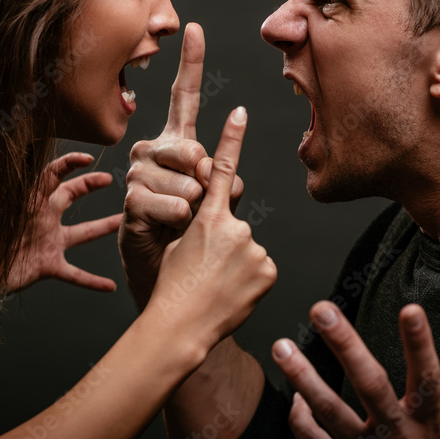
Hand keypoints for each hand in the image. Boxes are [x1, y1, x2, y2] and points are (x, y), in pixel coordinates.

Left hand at [7, 152, 122, 293]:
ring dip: (105, 228)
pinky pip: (75, 274)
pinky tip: (109, 286)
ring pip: (83, 233)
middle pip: (70, 195)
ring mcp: (48, 242)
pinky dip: (92, 281)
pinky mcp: (47, 266)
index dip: (68, 163)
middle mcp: (43, 219)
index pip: (51, 175)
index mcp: (30, 202)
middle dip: (89, 184)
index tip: (88, 159)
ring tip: (124, 223)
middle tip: (108, 179)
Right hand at [119, 22, 242, 307]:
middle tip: (201, 202)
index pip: (182, 97)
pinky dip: (176, 218)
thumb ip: (225, 178)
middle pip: (190, 147)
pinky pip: (164, 201)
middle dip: (205, 178)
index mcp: (177, 144)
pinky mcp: (129, 201)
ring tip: (185, 221)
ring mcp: (137, 175)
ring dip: (194, 206)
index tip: (195, 29)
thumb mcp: (219, 202)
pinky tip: (172, 228)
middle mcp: (152, 151)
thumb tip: (217, 167)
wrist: (167, 277)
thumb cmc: (195, 236)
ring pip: (182, 179)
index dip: (190, 64)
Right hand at [147, 106, 276, 349]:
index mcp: (206, 216)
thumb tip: (217, 217)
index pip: (222, 169)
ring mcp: (253, 248)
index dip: (231, 138)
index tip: (241, 111)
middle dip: (225, 241)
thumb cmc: (171, 285)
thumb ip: (201, 222)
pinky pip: (261, 267)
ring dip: (237, 263)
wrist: (181, 327)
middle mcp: (234, 226)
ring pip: (249, 247)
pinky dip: (250, 278)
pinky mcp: (268, 269)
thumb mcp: (177, 243)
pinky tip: (232, 292)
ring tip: (217, 284)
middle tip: (207, 268)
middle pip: (236, 223)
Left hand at [273, 302, 439, 438]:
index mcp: (431, 423)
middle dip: (344, 346)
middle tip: (321, 309)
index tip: (411, 308)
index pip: (429, 378)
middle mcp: (395, 435)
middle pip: (368, 385)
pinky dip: (301, 422)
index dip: (421, 344)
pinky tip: (294, 395)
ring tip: (281, 346)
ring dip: (303, 378)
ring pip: (329, 412)